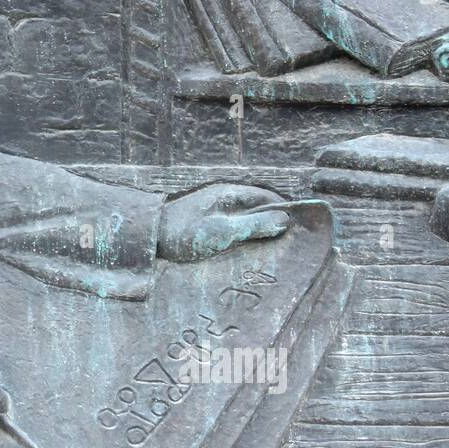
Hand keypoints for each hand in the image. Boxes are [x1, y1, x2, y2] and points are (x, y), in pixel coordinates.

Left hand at [156, 184, 288, 262]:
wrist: (147, 238)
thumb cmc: (184, 233)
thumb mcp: (223, 231)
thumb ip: (253, 224)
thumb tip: (285, 220)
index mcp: (228, 194)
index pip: (267, 197)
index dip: (284, 211)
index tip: (301, 228)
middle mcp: (222, 198)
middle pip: (257, 208)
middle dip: (273, 223)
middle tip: (290, 245)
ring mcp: (213, 210)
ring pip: (245, 219)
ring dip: (258, 232)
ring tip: (273, 252)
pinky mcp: (205, 224)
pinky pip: (232, 227)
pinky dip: (243, 237)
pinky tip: (247, 253)